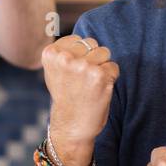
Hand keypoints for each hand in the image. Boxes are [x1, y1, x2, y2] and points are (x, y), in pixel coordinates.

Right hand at [42, 35, 118, 163]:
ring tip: (91, 85)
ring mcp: (82, 66)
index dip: (80, 55)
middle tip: (83, 81)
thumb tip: (80, 39)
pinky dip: (111, 78)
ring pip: (104, 53)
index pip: (78, 39)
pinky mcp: (99, 76)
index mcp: (51, 53)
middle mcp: (65, 58)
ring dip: (103, 68)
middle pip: (92, 44)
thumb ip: (64, 52)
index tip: (72, 73)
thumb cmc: (66, 97)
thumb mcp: (54, 71)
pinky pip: (114, 67)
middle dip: (93, 59)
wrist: (71, 127)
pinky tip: (99, 91)